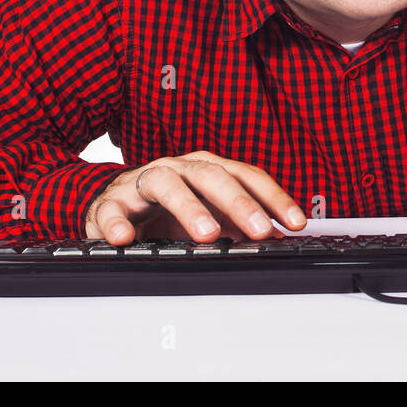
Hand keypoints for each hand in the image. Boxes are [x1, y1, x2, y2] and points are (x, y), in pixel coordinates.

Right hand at [84, 151, 307, 244]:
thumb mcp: (206, 213)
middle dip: (239, 202)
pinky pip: (111, 210)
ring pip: (166, 184)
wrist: (111, 206)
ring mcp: (142, 182)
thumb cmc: (165, 210)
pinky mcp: (110, 202)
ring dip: (188, 208)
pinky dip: (117, 223)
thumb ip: (238, 222)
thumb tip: (277, 237)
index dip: (273, 197)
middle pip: (211, 175)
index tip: (295, 222)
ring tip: (207, 235)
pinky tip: (125, 238)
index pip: (245, 175)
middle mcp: (177, 168)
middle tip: (260, 230)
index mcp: (204, 168)